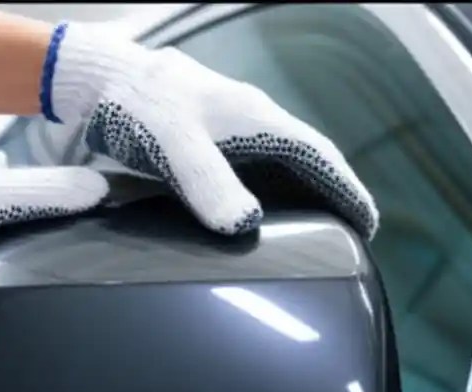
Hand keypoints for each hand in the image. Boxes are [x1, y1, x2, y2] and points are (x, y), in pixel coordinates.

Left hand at [43, 22, 378, 239]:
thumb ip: (208, 182)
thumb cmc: (138, 105)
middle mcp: (252, 119)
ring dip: (308, 191)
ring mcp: (233, 125)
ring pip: (285, 161)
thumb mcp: (172, 146)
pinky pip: (258, 163)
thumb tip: (244, 224)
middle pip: (310, 158)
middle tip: (354, 232)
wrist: (103, 78)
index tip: (367, 224)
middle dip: (336, 193)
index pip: (318, 156)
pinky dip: (276, 187)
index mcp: (255, 118)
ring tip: (322, 226)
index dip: (346, 190)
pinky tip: (267, 209)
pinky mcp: (212, 135)